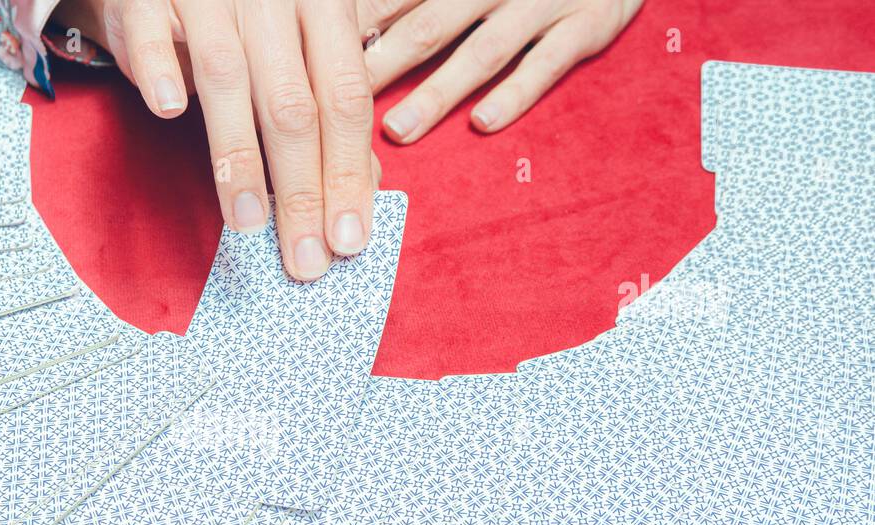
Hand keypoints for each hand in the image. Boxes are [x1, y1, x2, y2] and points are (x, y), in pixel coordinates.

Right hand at [59, 0, 377, 280]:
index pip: (345, 101)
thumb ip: (329, 110)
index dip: (347, 173)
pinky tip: (169, 110)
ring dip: (238, 157)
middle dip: (302, 190)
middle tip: (304, 260)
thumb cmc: (242, 18)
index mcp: (324, 8)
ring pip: (227, 77)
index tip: (347, 241)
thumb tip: (363, 189)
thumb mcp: (296, 53)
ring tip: (247, 224)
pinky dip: (160, 69)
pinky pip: (153, 30)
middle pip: (294, 104)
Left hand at [358, 0, 642, 142]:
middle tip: (337, 105)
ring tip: (398, 129)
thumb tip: (354, 28)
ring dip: (437, 92)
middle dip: (383, 64)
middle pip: (431, 25)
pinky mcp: (589, 24)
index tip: (318, 61)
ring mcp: (545, 0)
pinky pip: (547, 64)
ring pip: (482, 51)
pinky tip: (483, 122)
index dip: (362, 27)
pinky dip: (516, 93)